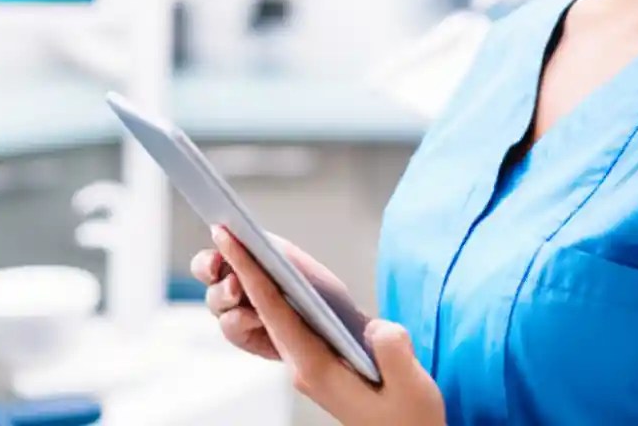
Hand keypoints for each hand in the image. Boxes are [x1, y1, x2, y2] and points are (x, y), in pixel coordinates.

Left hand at [208, 225, 445, 425]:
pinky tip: (281, 273)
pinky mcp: (322, 362)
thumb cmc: (410, 419)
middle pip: (265, 309)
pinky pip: (293, 321)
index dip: (251, 272)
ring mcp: (310, 365)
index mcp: (316, 370)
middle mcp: (304, 366)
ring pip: (276, 314)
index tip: (229, 239)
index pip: (276, 311)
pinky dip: (281, 294)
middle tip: (226, 230)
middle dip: (244, 269)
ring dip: (259, 280)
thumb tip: (377, 328)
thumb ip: (394, 352)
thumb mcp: (412, 387)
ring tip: (245, 243)